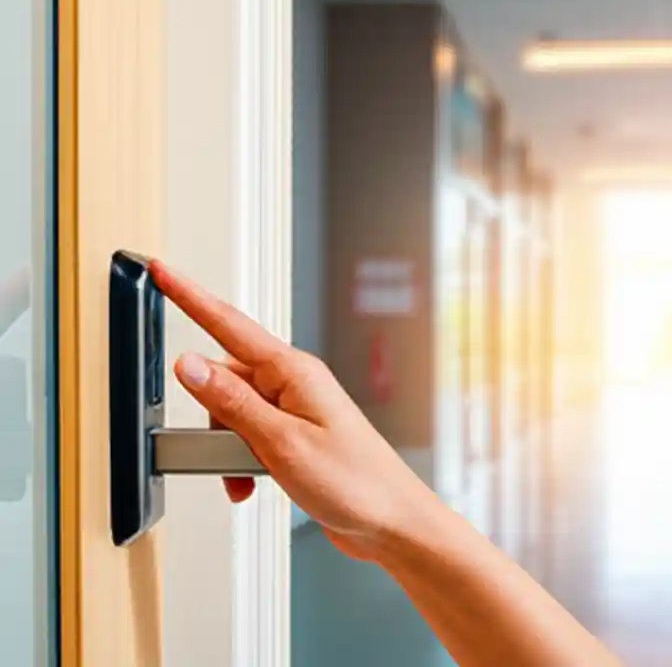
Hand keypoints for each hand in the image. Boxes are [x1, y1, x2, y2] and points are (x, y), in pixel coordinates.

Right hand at [151, 260, 435, 560]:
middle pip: (223, 379)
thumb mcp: (281, 442)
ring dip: (226, 449)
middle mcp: (294, 384)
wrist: (390, 522)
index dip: (189, 296)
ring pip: (231, 414)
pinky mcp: (294, 436)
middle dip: (211, 420)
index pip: (228, 324)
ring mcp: (295, 410)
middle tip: (224, 454)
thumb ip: (232, 402)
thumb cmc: (355, 482)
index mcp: (294, 372)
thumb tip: (189, 364)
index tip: (161, 270)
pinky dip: (240, 462)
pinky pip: (248, 437)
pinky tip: (251, 484)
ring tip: (246, 478)